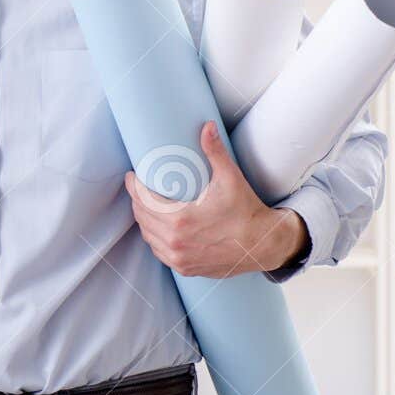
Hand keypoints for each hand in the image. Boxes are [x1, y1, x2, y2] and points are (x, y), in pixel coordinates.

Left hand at [124, 122, 308, 277]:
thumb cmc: (246, 211)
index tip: (131, 176)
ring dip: (144, 220)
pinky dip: (155, 239)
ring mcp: (179, 258)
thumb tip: (207, 126)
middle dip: (137, 201)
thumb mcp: (230, 178)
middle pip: (142, 217)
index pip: (143, 200)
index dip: (133, 186)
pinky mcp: (186, 268)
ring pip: (148, 236)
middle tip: (138, 188)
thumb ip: (215, 151)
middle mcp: (175, 242)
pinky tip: (156, 229)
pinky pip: (160, 253)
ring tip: (145, 206)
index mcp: (180, 219)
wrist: (264, 245)